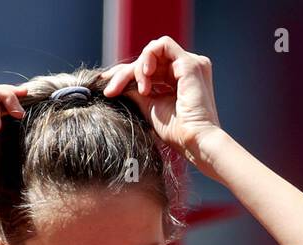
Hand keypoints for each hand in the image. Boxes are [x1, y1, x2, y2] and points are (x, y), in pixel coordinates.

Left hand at [99, 37, 222, 166]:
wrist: (194, 141)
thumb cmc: (175, 132)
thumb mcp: (149, 107)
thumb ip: (136, 91)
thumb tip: (115, 82)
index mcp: (179, 81)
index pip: (149, 71)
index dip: (126, 76)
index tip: (108, 89)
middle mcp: (185, 70)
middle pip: (148, 61)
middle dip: (126, 73)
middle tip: (111, 90)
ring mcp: (189, 64)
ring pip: (153, 51)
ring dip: (138, 68)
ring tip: (140, 90)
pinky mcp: (190, 63)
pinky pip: (162, 46)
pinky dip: (149, 57)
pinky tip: (144, 76)